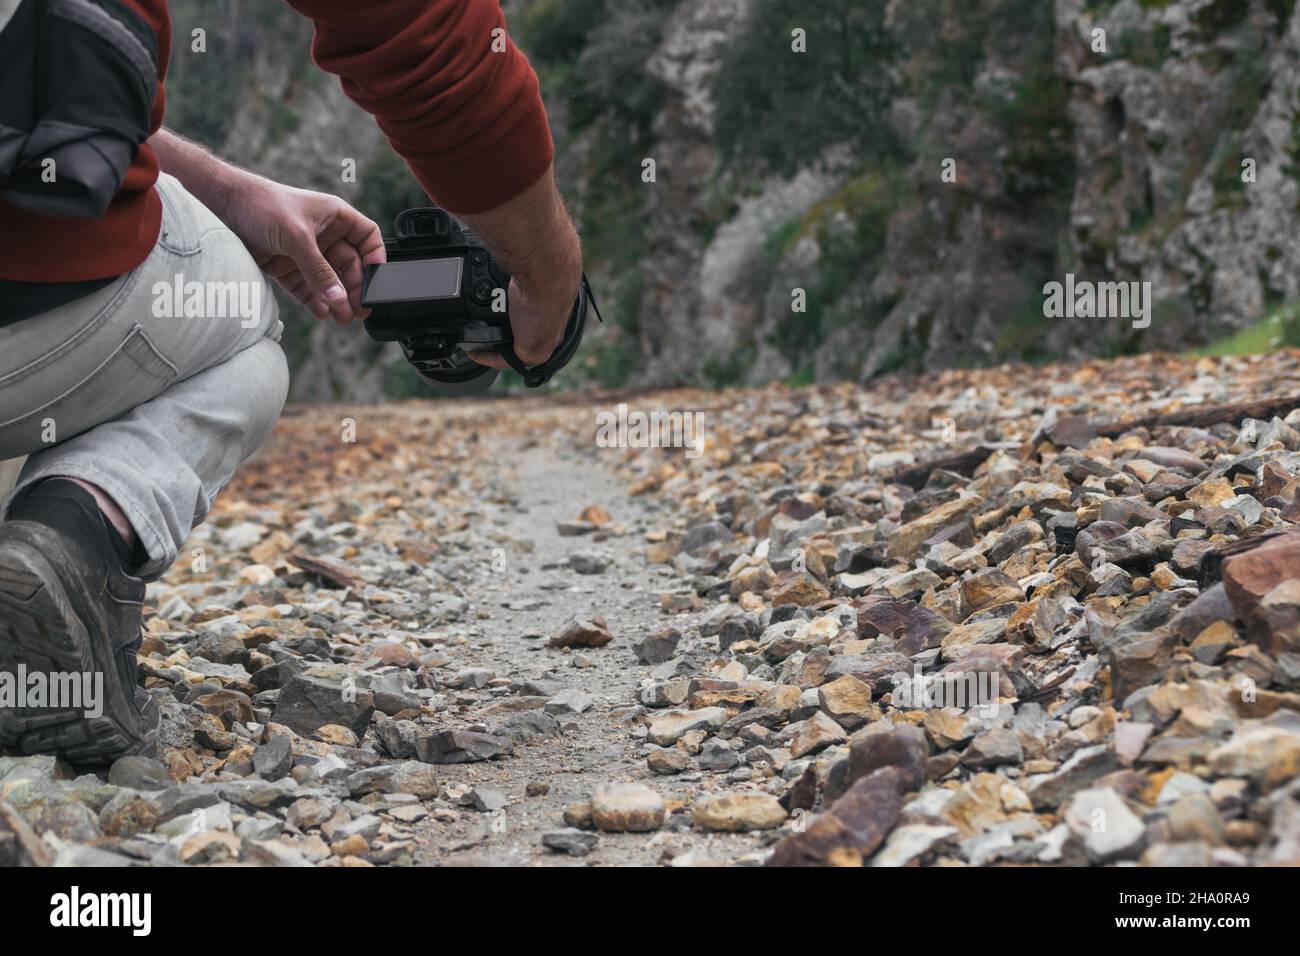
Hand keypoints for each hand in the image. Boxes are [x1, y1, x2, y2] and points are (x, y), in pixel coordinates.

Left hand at [149, 130, 385, 324]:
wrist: (222, 206)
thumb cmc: (262, 205)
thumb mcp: (297, 237)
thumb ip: (318, 271)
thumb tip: (338, 299)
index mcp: (335, 216)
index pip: (368, 238)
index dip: (376, 259)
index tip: (377, 281)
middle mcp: (324, 234)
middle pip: (350, 266)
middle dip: (354, 288)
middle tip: (358, 310)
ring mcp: (305, 252)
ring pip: (329, 281)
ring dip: (336, 299)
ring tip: (342, 318)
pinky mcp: (286, 266)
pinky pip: (307, 288)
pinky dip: (315, 301)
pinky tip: (322, 312)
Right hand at [456, 167, 581, 370]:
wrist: (549, 263)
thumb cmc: (542, 240)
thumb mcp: (531, 224)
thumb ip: (519, 212)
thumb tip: (506, 187)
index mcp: (556, 285)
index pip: (538, 300)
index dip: (520, 304)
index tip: (502, 302)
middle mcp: (553, 311)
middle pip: (527, 325)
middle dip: (507, 325)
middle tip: (483, 319)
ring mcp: (545, 332)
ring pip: (519, 341)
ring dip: (497, 340)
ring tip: (475, 333)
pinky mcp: (535, 348)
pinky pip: (508, 358)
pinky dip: (489, 355)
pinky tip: (474, 348)